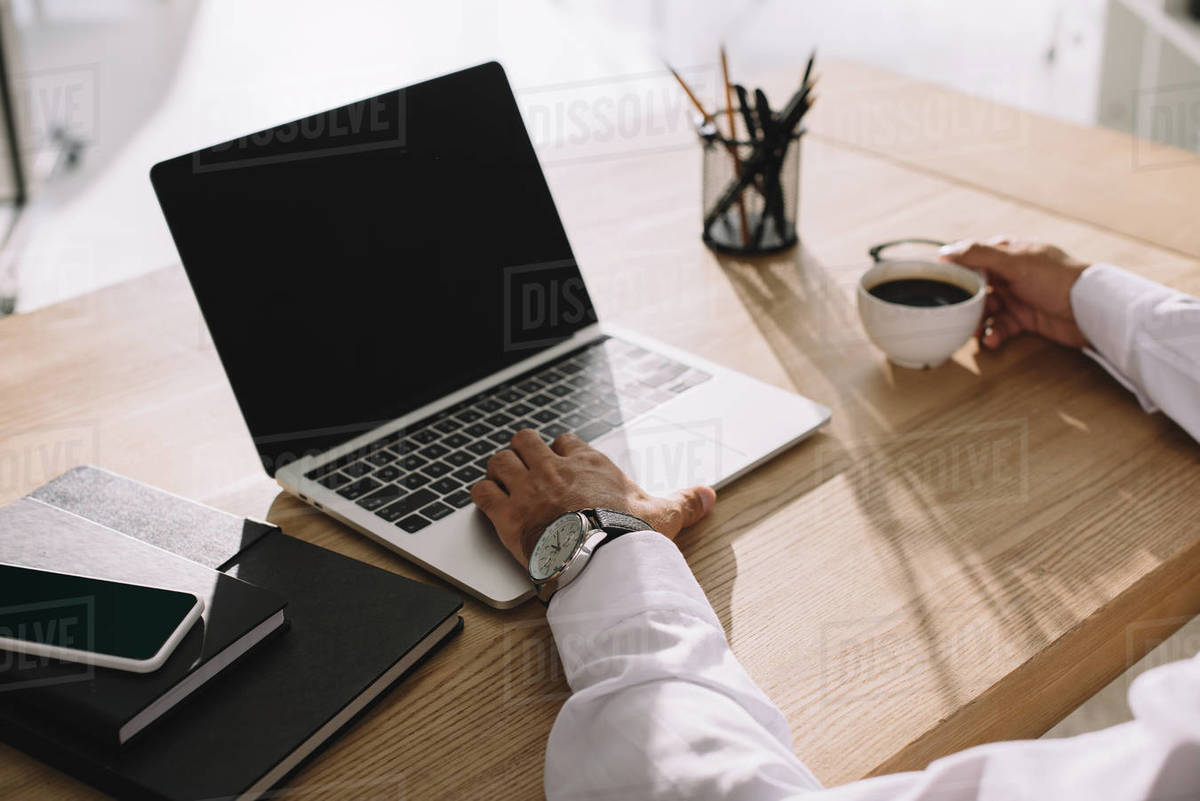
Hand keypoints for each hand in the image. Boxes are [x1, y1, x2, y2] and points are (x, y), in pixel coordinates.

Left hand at [470, 430, 716, 565]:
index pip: (567, 441)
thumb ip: (684, 501)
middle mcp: (554, 468)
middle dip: (524, 451)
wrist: (599, 557)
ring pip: (500, 460)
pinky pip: (481, 492)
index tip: (563, 461)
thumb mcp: (663, 515)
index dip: (562, 450)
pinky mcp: (507, 513)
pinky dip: (481, 495)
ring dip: (499, 469)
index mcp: (588, 464)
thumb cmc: (628, 534)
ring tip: (502, 480)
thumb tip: (709, 495)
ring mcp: (527, 488)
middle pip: (527, 440)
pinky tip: (485, 501)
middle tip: (526, 467)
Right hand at [939, 238, 1089, 349]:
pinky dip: (994, 334)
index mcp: (1009, 253)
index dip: (957, 269)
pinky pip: (1001, 326)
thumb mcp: (1015, 262)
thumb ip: (979, 255)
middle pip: (977, 287)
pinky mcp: (1026, 318)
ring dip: (978, 322)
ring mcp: (1019, 296)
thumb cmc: (1057, 279)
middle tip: (956, 314)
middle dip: (966, 302)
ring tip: (975, 333)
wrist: (1091, 309)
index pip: (974, 257)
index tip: (939, 282)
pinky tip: (992, 340)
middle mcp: (1012, 273)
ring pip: (987, 309)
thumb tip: (945, 252)